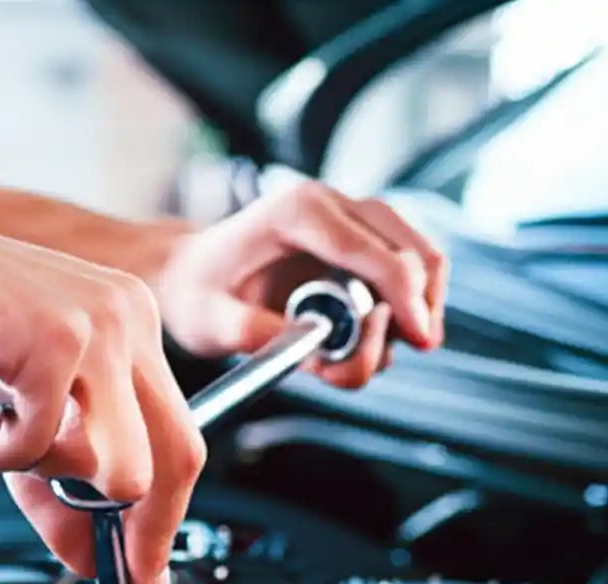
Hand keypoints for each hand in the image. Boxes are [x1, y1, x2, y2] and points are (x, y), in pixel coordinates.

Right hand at [0, 201, 204, 583]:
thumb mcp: (10, 391)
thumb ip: (58, 456)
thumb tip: (91, 547)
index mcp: (126, 318)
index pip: (178, 434)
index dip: (161, 515)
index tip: (141, 565)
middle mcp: (126, 316)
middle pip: (176, 459)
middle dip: (136, 531)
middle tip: (92, 561)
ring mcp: (95, 326)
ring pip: (116, 470)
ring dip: (41, 474)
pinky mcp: (49, 343)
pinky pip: (38, 452)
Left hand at [156, 180, 447, 386]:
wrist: (185, 271)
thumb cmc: (195, 292)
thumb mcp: (212, 321)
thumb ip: (264, 336)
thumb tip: (323, 354)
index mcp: (296, 211)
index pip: (371, 252)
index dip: (404, 297)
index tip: (422, 340)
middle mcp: (331, 205)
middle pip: (412, 249)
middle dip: (421, 304)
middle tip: (414, 349)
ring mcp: (349, 220)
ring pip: (419, 259)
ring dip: (413, 309)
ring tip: (368, 349)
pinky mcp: (357, 242)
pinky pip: (405, 270)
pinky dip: (405, 305)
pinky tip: (373, 336)